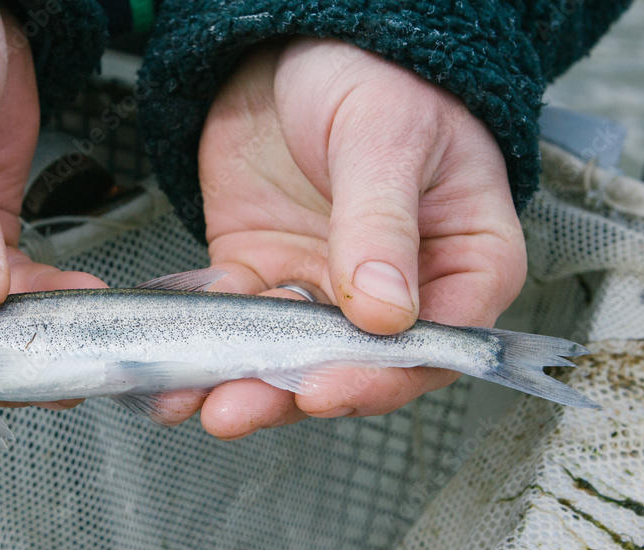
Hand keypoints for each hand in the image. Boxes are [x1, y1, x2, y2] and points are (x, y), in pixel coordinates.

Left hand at [180, 38, 526, 437]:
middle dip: (299, 391)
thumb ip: (383, 223)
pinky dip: (210, 346)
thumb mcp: (385, 136)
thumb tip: (382, 313)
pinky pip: (240, 323)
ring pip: (295, 356)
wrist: (292, 49)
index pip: (438, 342)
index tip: (329, 385)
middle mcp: (399, 287)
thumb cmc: (371, 74)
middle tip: (245, 406)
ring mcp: (327, 287)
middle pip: (359, 366)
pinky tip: (181, 364)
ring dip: (249, 383)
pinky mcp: (267, 275)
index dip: (383, 374)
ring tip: (205, 401)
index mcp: (461, 258)